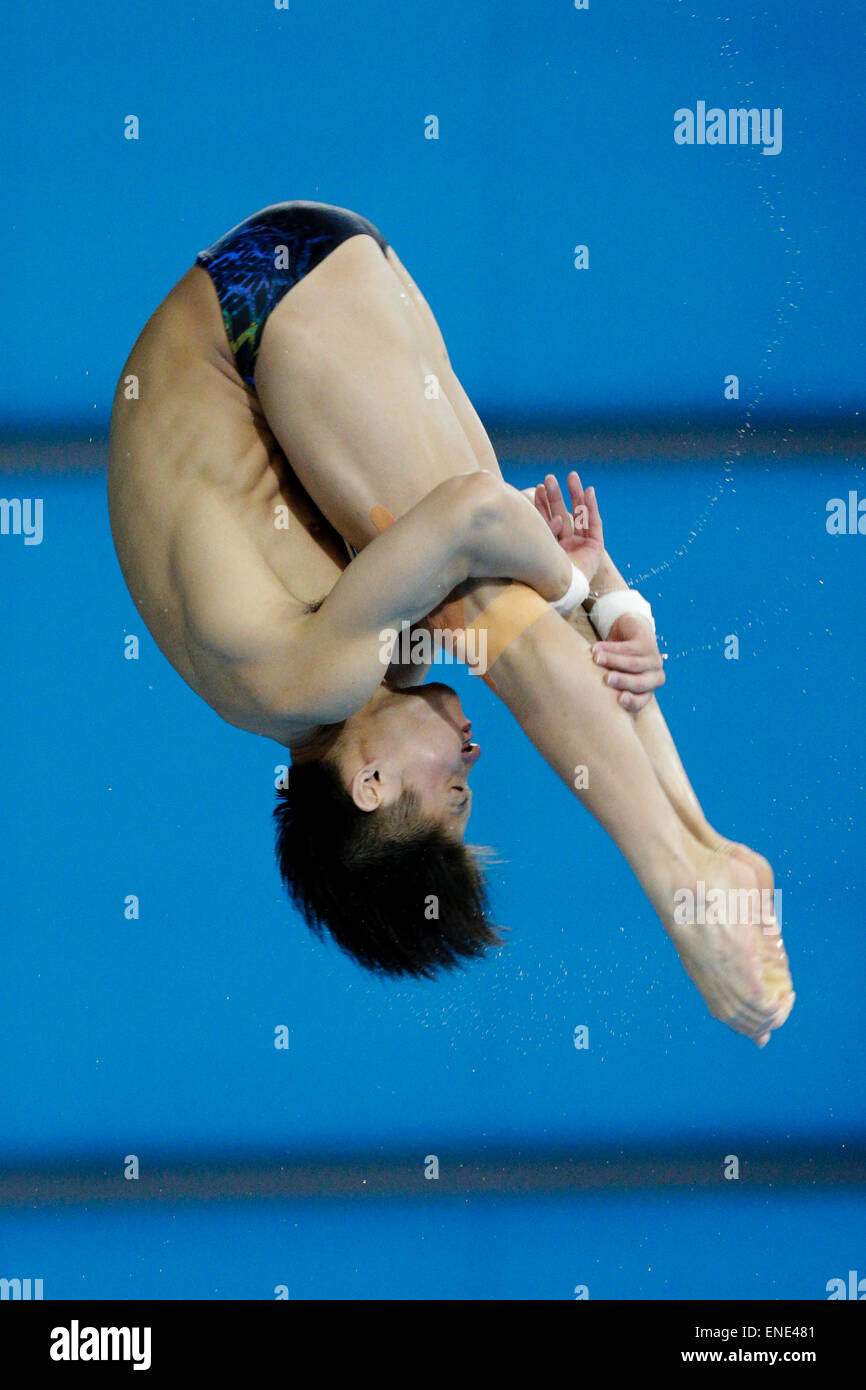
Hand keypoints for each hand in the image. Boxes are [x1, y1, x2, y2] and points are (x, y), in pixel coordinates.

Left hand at [531, 471, 603, 585]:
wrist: (561, 597)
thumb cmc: (542, 578)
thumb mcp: (536, 550)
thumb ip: (542, 532)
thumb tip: (549, 515)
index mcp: (549, 548)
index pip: (545, 521)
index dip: (542, 505)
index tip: (538, 488)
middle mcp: (565, 547)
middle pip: (561, 515)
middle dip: (556, 496)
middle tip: (550, 478)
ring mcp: (580, 547)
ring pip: (578, 516)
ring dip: (575, 495)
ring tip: (571, 476)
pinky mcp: (595, 550)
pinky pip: (594, 524)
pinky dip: (592, 507)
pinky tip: (589, 491)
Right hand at [592, 611, 664, 712]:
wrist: (630, 634)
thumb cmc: (618, 664)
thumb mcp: (614, 677)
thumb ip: (608, 686)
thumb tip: (588, 694)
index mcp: (647, 692)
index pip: (640, 701)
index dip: (631, 701)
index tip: (619, 700)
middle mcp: (655, 678)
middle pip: (640, 683)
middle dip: (622, 681)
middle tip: (606, 678)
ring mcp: (654, 660)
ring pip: (633, 663)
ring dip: (613, 660)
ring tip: (596, 658)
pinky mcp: (647, 643)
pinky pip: (628, 647)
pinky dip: (610, 647)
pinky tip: (596, 648)